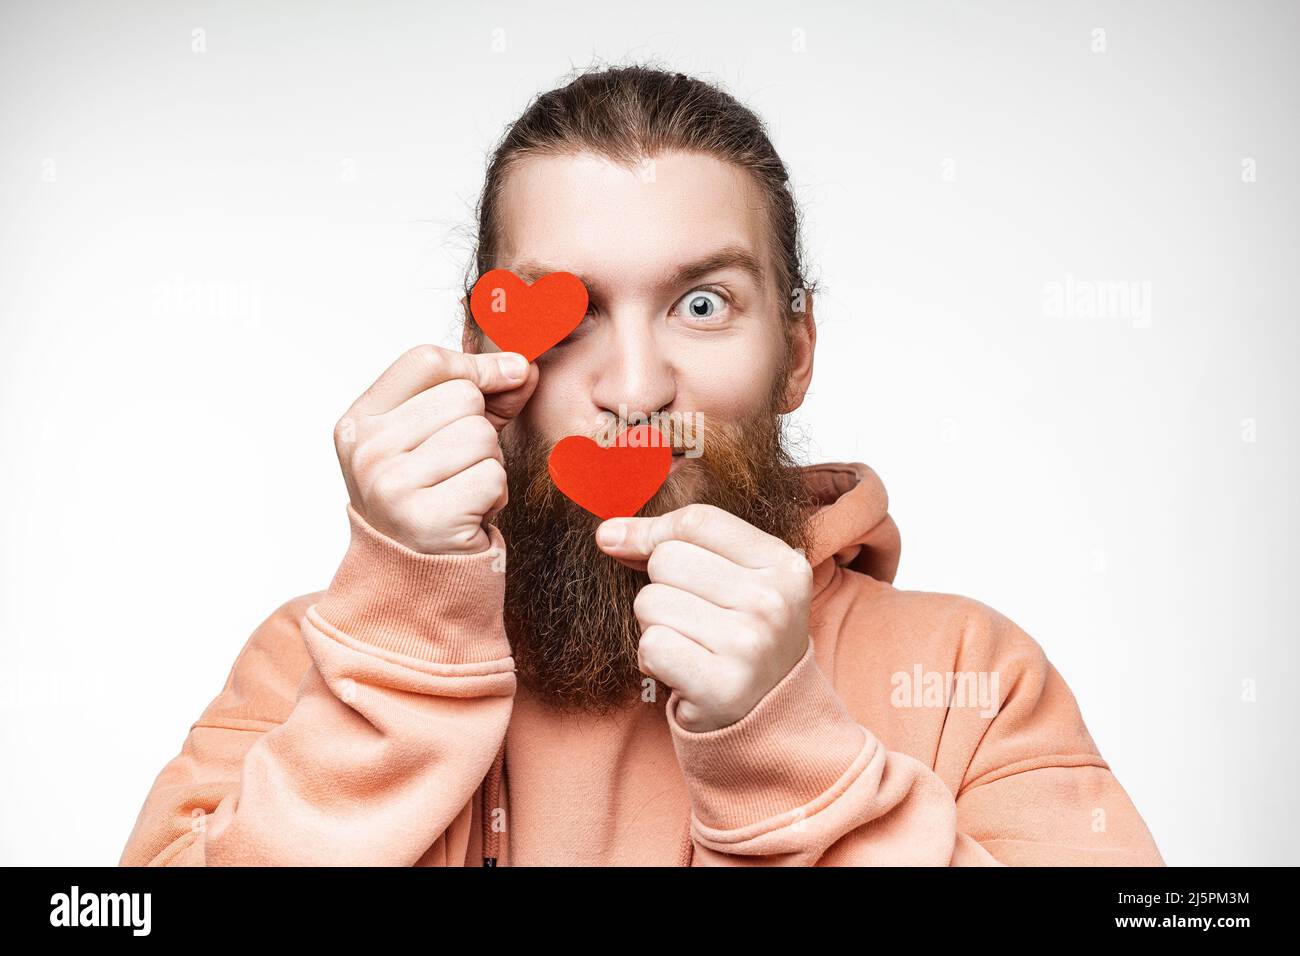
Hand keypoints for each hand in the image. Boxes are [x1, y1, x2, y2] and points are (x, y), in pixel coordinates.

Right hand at [334, 344, 537, 553]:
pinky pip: (492, 477)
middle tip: (459, 469)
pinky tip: (471, 514)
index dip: (475, 367)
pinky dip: (495, 496)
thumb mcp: (443, 436)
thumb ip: (483, 395)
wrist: (418, 577)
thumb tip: (522, 366)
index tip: (505, 378)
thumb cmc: (434, 497)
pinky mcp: (425, 519)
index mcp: (358, 422)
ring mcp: (390, 486)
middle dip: (482, 430)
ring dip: (490, 465)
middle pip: (463, 397)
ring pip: (482, 436)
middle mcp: (366, 451)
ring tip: (464, 491)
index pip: (425, 361)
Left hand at [595, 504, 813, 731]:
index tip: (627, 547)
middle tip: (691, 619)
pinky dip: (652, 660)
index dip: (652, 532)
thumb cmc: (740, 636)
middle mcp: (772, 601)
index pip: (697, 521)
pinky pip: (650, 646)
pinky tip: (680, 671)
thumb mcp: (732, 579)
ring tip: (689, 645)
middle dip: (661, 587)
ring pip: (650, 602)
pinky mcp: (721, 686)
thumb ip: (676, 544)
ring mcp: (749, 645)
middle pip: (666, 560)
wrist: (770, 717)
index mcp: (784, 564)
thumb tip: (608, 533)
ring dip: (655, 626)